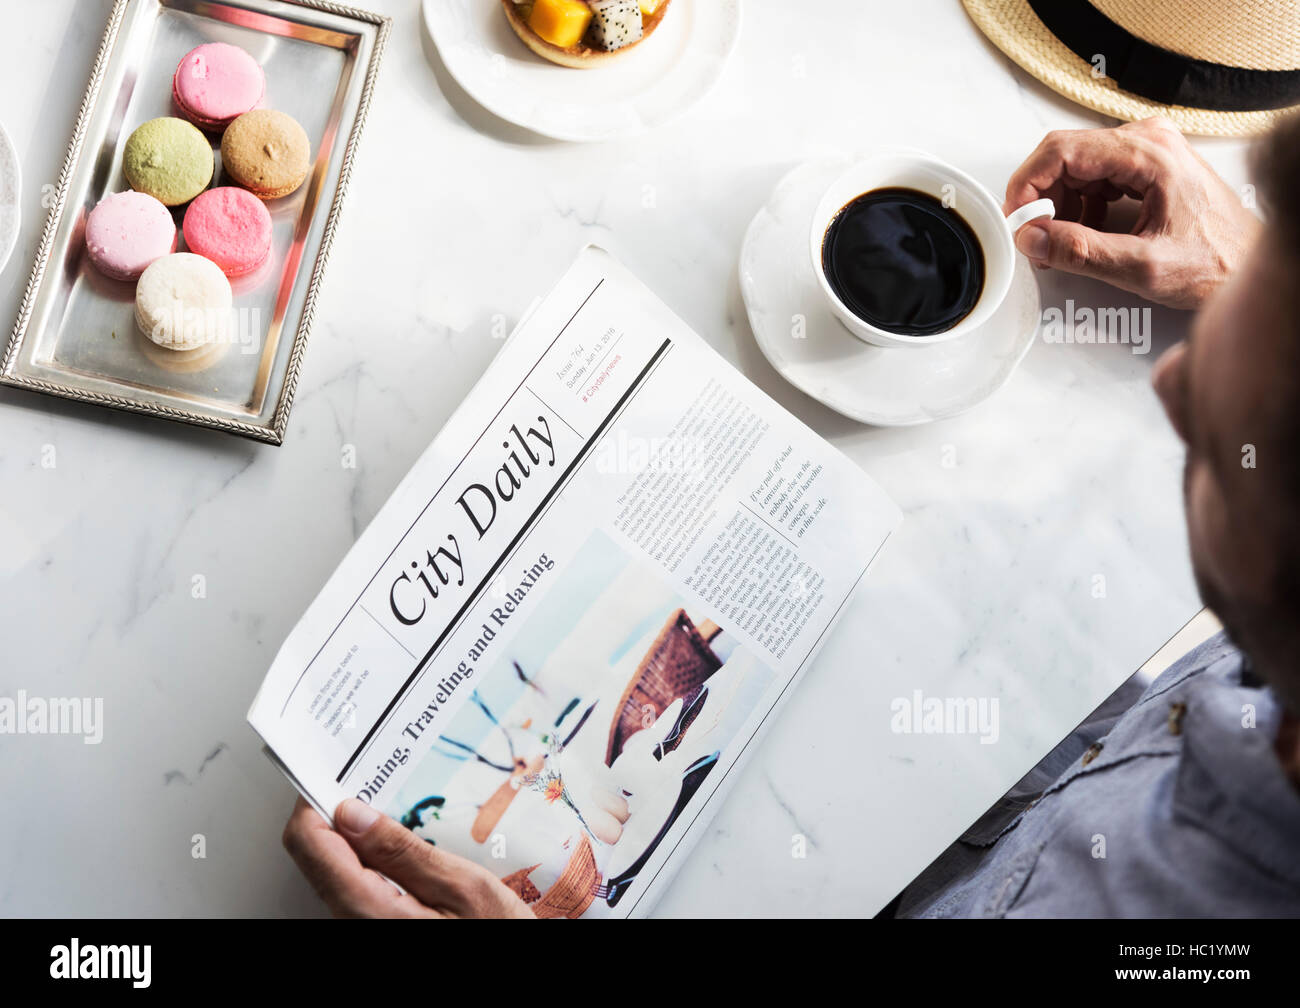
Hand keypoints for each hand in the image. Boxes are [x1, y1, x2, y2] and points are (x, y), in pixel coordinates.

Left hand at [282, 797, 534, 917]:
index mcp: (367, 910)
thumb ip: (402, 851)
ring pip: (333, 872)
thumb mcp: (463, 888)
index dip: (317, 800)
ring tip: (394, 818)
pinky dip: (368, 862)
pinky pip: (352, 889)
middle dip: (339, 816)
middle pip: (316, 856)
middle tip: (375, 788)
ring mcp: (359, 929)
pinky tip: (398, 853)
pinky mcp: (371, 930)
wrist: (508, 983)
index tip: (341, 775)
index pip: (309, 843)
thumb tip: (353, 814)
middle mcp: (351, 924)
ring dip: (355, 839)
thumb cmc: (496, 937)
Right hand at [1004, 117, 1259, 308]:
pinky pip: (1094, 177)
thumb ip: (1080, 252)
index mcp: (1148, 154)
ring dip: (1057, 205)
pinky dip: (1077, 205)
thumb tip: (1033, 238)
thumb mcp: (1141, 267)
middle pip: (1065, 156)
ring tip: (1058, 243)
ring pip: (1076, 167)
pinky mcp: (1146, 168)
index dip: (1028, 185)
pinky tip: (1083, 233)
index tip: (1017, 219)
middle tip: (1033, 237)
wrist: (1249, 266)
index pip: (1062, 151)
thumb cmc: (1215, 262)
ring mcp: (1147, 152)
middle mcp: (1147, 142)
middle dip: (1040, 198)